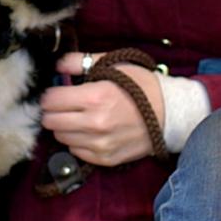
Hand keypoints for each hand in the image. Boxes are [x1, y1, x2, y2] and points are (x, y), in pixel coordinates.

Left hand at [39, 52, 164, 166]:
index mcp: (95, 97)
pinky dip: (77, 141)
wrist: (170, 114)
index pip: (51, 101)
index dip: (50, 95)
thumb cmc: (141, 86)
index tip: (57, 93)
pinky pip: (76, 152)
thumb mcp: (114, 65)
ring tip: (78, 117)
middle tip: (63, 105)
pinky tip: (89, 131)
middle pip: (51, 122)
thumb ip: (80, 62)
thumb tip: (57, 66)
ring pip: (61, 138)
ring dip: (64, 127)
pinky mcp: (106, 159)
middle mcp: (95, 123)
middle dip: (53, 112)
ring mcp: (100, 144)